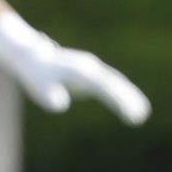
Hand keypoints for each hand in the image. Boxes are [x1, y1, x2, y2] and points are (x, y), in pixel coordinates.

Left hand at [0, 12, 151, 125]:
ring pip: (116, 82)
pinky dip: (122, 95)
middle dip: (129, 99)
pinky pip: (111, 85)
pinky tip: (131, 107)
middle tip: (141, 116)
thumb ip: (49, 96)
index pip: (105, 87)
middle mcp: (91, 67)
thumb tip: (61, 105)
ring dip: (129, 97)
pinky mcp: (91, 75)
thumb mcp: (38, 86)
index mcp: (81, 71)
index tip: (130, 114)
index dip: (119, 101)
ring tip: (141, 114)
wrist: (30, 55)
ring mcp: (92, 69)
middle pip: (115, 83)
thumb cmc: (35, 73)